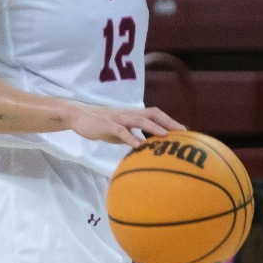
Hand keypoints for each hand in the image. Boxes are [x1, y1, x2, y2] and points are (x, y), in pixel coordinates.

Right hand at [66, 102, 183, 146]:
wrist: (78, 116)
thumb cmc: (100, 125)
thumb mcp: (118, 132)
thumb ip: (131, 137)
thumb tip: (143, 148)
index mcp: (132, 115)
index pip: (155, 114)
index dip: (169, 120)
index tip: (183, 130)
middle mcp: (129, 114)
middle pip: (152, 113)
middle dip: (168, 121)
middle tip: (182, 131)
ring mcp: (119, 119)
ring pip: (140, 120)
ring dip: (154, 128)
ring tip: (166, 135)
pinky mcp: (108, 125)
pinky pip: (122, 131)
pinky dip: (131, 138)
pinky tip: (139, 146)